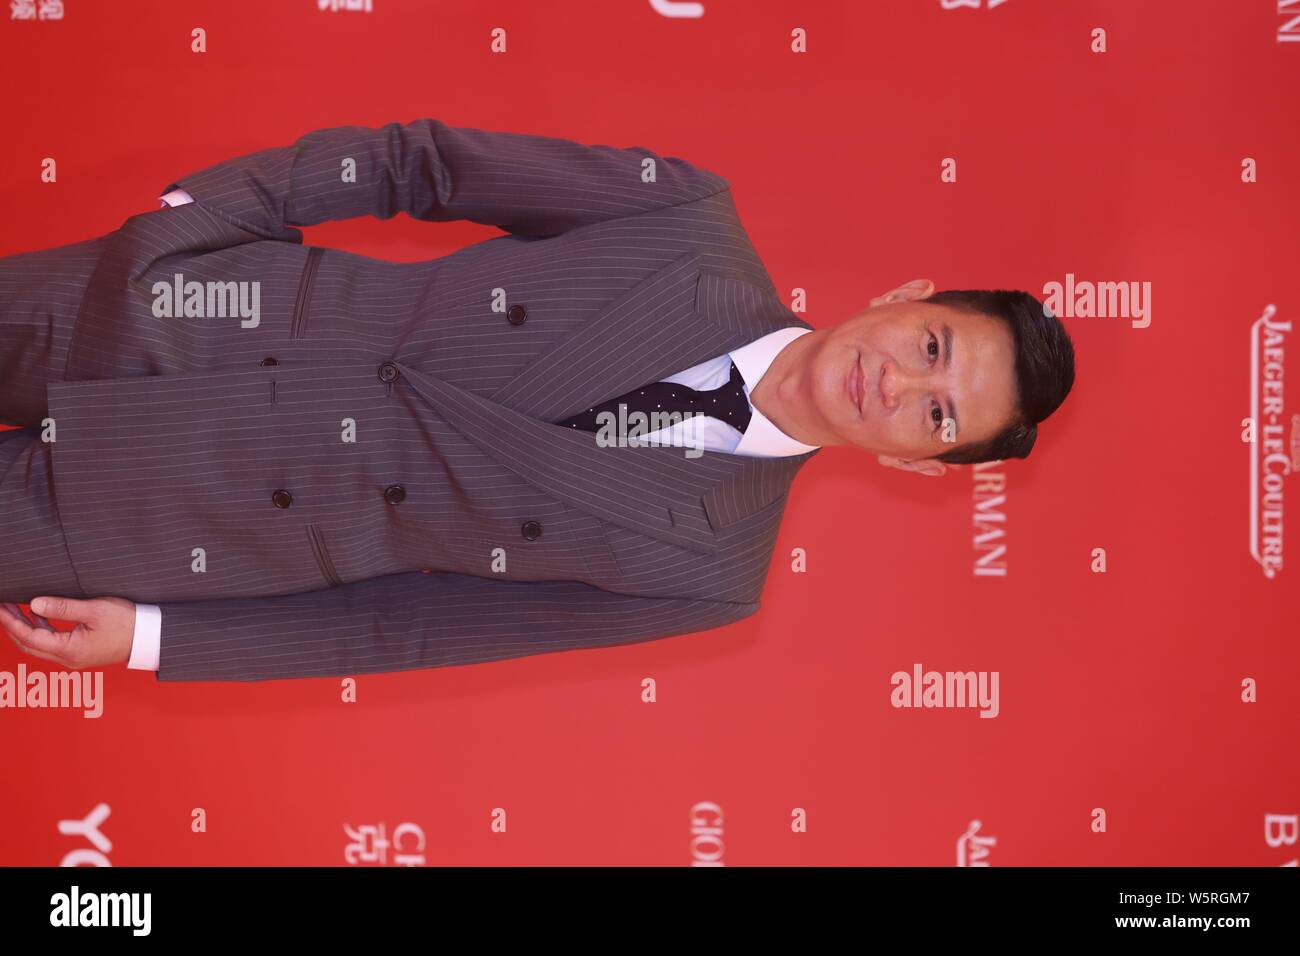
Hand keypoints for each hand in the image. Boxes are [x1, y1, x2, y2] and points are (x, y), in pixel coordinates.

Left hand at [0, 596, 135, 668]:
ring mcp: (74, 658)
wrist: (150, 637)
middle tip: (2, 606)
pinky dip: (40, 631)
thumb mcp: (95, 610)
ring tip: (14, 609)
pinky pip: (51, 645)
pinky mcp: (80, 654)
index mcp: (70, 649)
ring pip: (38, 646)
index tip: (0, 607)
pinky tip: (38, 617)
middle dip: (12, 626)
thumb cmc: (127, 623)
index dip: (10, 621)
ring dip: (24, 628)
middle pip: (28, 645)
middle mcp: (68, 658)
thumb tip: (34, 604)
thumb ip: (63, 608)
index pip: (29, 636)